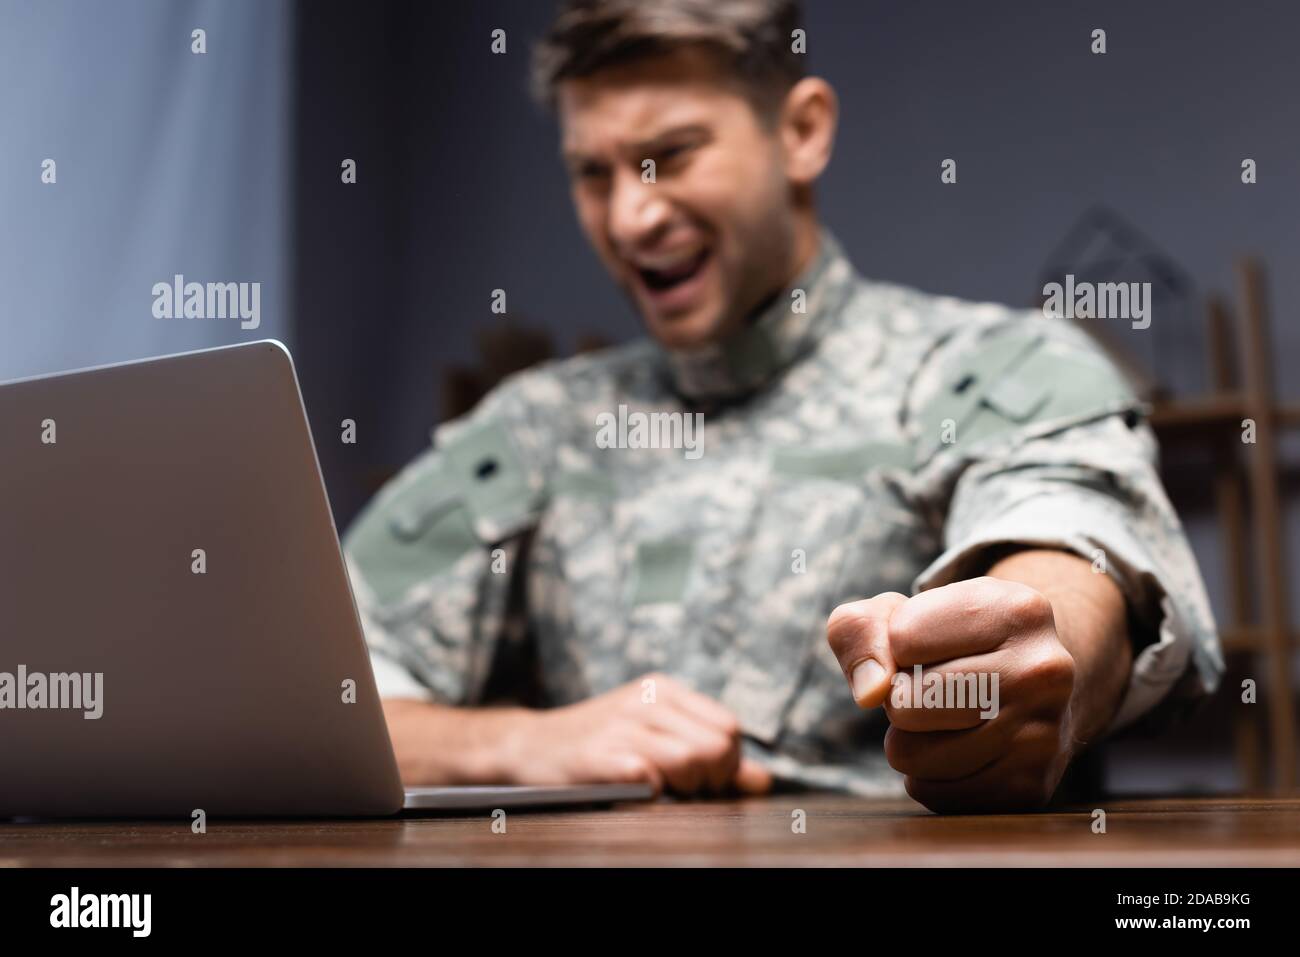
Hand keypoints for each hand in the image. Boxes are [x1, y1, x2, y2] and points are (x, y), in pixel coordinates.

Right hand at [510, 673, 772, 796]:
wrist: (527, 746)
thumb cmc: (598, 746)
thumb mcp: (654, 737)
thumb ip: (708, 756)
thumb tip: (763, 780)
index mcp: (664, 689)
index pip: (729, 727)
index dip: (727, 763)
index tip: (703, 780)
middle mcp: (647, 699)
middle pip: (718, 744)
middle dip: (711, 779)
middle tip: (683, 790)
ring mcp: (621, 724)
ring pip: (691, 760)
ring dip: (684, 789)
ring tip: (660, 790)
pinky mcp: (598, 753)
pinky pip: (649, 776)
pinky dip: (651, 793)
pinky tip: (636, 792)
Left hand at [827, 578, 1077, 811]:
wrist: (1031, 686)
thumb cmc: (950, 641)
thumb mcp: (902, 612)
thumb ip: (859, 630)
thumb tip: (870, 691)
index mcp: (1017, 611)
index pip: (903, 639)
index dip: (896, 646)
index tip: (928, 645)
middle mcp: (1042, 671)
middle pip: (907, 702)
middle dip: (897, 698)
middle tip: (931, 688)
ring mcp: (1044, 733)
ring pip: (914, 754)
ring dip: (909, 741)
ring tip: (943, 718)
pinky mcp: (1030, 786)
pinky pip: (933, 793)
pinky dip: (927, 776)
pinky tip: (958, 748)